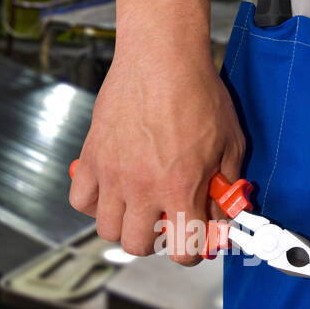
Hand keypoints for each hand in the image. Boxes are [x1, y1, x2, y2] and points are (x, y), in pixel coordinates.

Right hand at [69, 47, 244, 264]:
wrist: (161, 58)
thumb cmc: (196, 91)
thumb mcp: (230, 142)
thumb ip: (226, 185)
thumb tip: (221, 211)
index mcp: (180, 187)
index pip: (183, 250)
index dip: (192, 249)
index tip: (194, 236)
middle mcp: (142, 187)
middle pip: (137, 245)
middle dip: (155, 239)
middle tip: (165, 218)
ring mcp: (112, 173)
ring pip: (106, 228)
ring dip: (124, 223)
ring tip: (137, 204)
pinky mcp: (91, 156)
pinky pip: (80, 199)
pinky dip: (92, 201)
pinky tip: (110, 188)